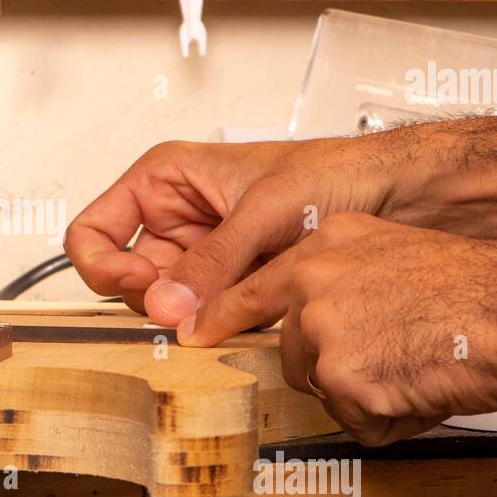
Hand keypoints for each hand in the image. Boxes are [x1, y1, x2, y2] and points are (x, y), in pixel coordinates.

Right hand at [64, 138, 431, 326]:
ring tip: (230, 309)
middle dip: (152, 298)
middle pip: (128, 277)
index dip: (103, 264)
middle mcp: (179, 220)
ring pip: (168, 305)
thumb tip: (168, 307)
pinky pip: (207, 319)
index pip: (94, 230)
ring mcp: (207, 258)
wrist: (401, 193)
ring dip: (190, 317)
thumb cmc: (338, 168)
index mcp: (166, 180)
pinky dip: (220, 328)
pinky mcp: (236, 288)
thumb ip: (214, 261)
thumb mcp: (266, 209)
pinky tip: (248, 320)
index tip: (135, 284)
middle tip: (185, 309)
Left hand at [180, 213, 496, 444]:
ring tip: (414, 364)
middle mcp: (315, 282)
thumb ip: (342, 276)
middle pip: (293, 353)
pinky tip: (423, 384)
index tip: (190, 333)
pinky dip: (390, 418)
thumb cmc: (475, 285)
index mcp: (324, 245)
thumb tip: (314, 318)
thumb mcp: (392, 251)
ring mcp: (325, 330)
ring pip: (325, 389)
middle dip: (338, 368)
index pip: (249, 288)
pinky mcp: (344, 377)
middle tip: (393, 353)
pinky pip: (357, 421)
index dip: (219, 318)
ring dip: (366, 393)